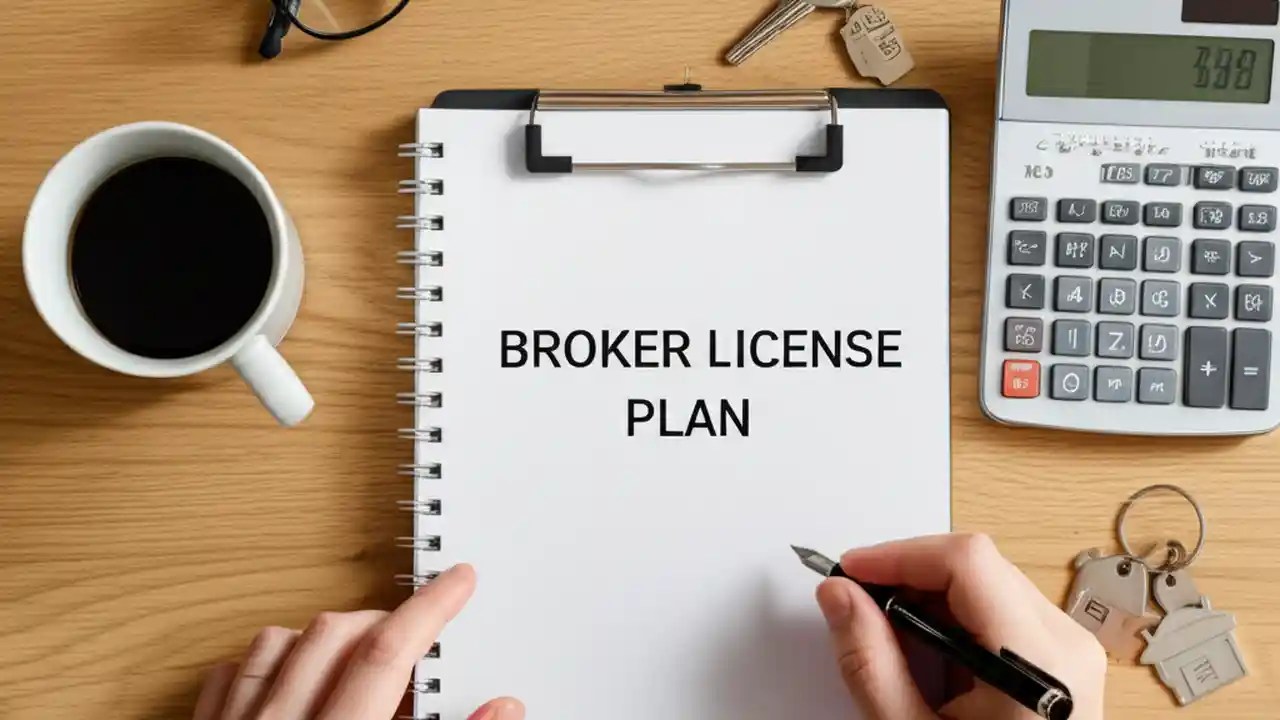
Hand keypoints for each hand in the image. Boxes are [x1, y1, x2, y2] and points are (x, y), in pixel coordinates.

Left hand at [193, 564, 523, 719]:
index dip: (431, 609)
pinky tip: (288, 676)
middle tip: (418, 634)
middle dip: (383, 621)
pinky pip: (228, 676)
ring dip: (323, 636)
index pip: (387, 654)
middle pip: (332, 635)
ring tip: (358, 655)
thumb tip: (502, 708)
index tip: (458, 581)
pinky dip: (265, 664)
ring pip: (275, 643)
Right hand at [815, 534, 1105, 719]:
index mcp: (1039, 660)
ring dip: (929, 600)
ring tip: (892, 644)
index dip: (899, 555)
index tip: (852, 573)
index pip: (966, 560)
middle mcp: (1067, 645)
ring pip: (987, 584)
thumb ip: (871, 661)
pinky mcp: (1066, 663)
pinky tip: (929, 659)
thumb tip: (840, 598)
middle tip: (858, 607)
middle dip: (908, 577)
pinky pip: (1002, 611)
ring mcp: (1072, 653)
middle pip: (976, 567)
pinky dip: (955, 622)